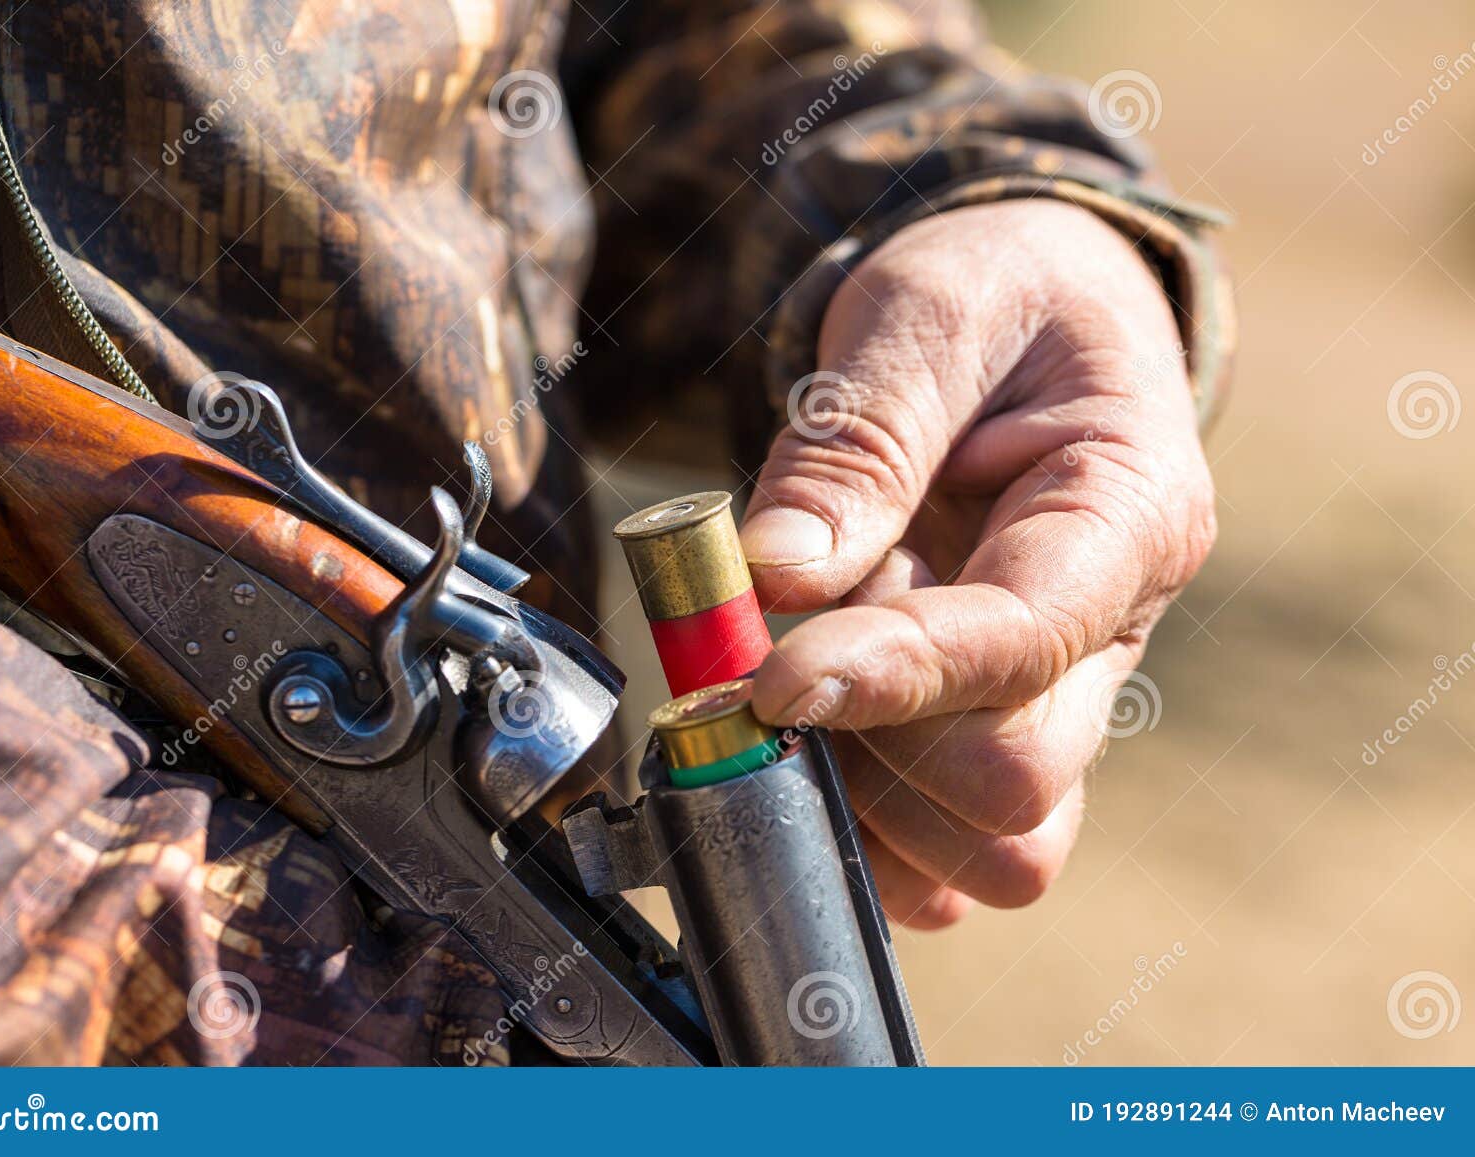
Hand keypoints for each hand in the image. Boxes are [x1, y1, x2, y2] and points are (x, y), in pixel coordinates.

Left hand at [739, 200, 1215, 928]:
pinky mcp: (1006, 724)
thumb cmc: (989, 291)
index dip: (890, 675)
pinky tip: (809, 741)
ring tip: (807, 664)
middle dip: (870, 738)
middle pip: (1014, 780)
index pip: (1021, 640)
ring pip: (994, 844)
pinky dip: (872, 832)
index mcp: (1130, 510)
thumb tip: (777, 579)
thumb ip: (853, 447)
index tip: (766, 679)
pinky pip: (958, 851)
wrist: (1029, 305)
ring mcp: (1064, 692)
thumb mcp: (919, 316)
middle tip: (783, 642)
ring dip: (865, 792)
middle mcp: (1113, 626)